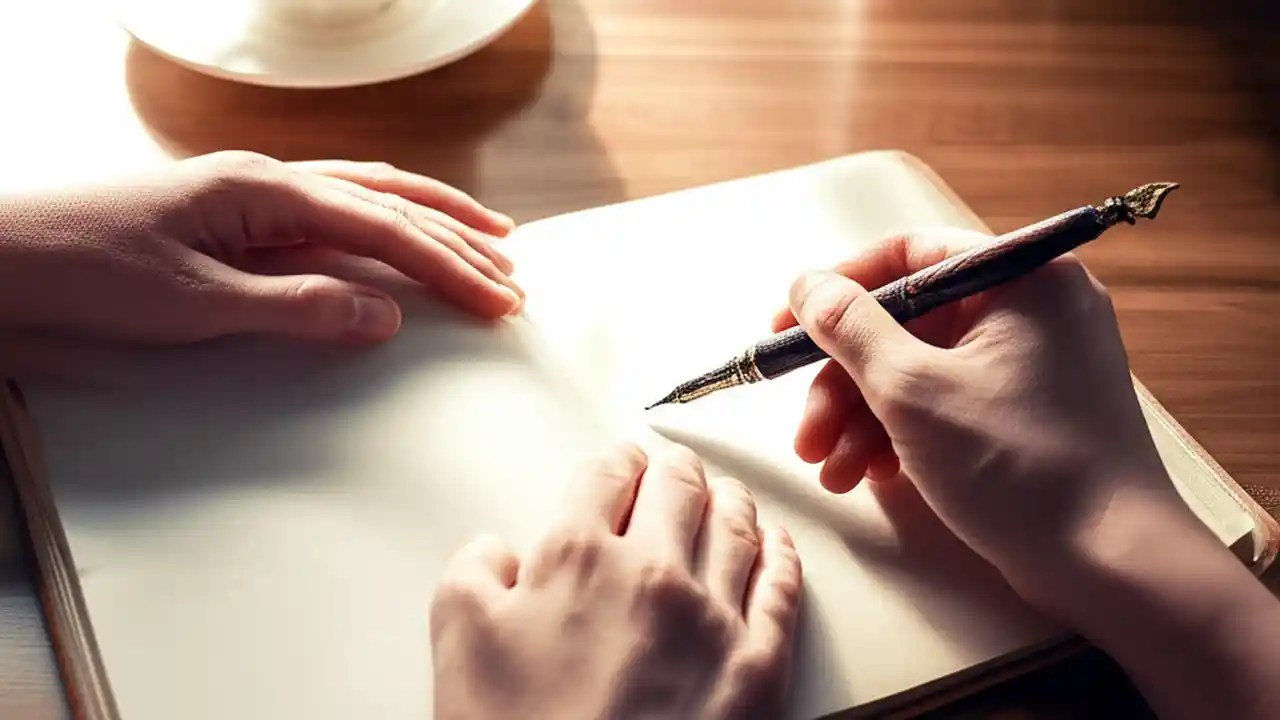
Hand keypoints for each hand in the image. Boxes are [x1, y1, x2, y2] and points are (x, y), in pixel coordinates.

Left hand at [0, 151, 522, 346]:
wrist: (8, 253)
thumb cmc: (88, 272)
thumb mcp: (194, 305)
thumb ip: (296, 307)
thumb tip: (384, 318)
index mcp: (267, 193)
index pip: (385, 230)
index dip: (450, 269)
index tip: (500, 302)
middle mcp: (271, 179)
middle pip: (391, 202)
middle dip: (459, 242)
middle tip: (514, 282)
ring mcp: (258, 190)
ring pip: (370, 193)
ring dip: (434, 218)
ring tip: (490, 237)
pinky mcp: (243, 210)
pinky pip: (336, 206)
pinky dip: (386, 219)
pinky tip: (404, 230)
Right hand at [430, 441, 801, 719]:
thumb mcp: (459, 644)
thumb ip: (472, 572)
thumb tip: (497, 550)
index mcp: (578, 556)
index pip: (605, 474)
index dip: (612, 462)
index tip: (618, 464)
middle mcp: (653, 571)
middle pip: (677, 486)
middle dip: (672, 469)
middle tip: (671, 466)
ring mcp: (714, 616)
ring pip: (735, 524)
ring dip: (727, 498)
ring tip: (723, 493)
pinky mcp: (759, 664)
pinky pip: (782, 586)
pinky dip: (780, 553)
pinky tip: (775, 543)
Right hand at [770, 231, 1197, 603]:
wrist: (1111, 565)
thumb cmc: (1022, 466)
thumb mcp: (913, 390)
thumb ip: (850, 329)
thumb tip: (807, 285)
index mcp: (1022, 277)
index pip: (909, 255)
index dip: (838, 290)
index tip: (785, 326)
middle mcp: (1034, 309)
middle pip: (906, 323)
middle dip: (844, 381)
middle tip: (805, 428)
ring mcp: (1034, 364)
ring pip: (921, 370)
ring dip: (863, 418)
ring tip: (830, 469)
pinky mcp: (1028, 413)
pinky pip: (949, 403)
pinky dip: (905, 435)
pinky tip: (871, 475)